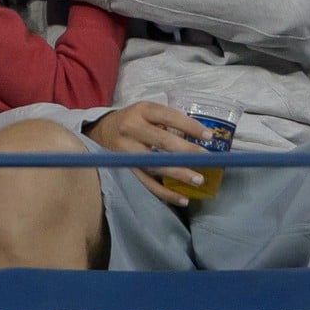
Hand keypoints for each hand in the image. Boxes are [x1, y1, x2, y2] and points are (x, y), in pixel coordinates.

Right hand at [85, 102, 212, 206]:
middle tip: (207, 160)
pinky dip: (165, 193)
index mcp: (142, 110)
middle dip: (187, 152)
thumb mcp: (147, 112)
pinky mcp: (124, 169)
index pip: (169, 116)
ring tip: (198, 180)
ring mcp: (126, 151)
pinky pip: (146, 183)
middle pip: (162, 142)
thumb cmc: (134, 120)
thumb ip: (168, 122)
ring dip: (178, 174)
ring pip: (155, 164)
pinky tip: (182, 199)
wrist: (101, 130)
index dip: (190, 126)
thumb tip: (200, 139)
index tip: (208, 136)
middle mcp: (132, 129)